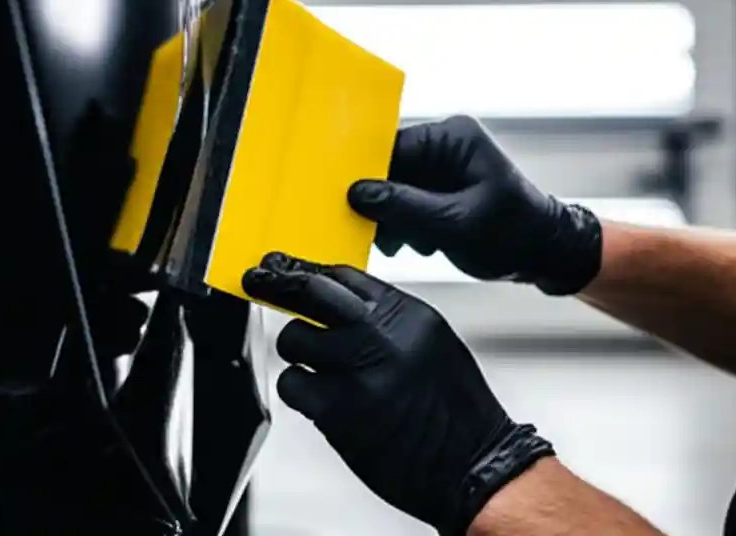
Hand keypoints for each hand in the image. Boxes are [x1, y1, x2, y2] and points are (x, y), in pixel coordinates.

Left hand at [244, 253, 553, 535]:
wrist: (475, 466)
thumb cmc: (455, 411)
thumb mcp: (430, 345)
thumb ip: (387, 321)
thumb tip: (333, 303)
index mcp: (408, 315)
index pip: (344, 276)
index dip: (308, 271)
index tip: (284, 268)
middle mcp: (382, 336)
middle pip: (311, 292)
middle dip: (280, 285)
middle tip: (260, 281)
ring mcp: (358, 371)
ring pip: (294, 338)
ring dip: (298, 354)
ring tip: (318, 371)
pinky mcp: (338, 410)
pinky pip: (293, 384)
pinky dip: (300, 392)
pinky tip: (321, 402)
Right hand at [348, 115, 602, 295]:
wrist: (547, 255)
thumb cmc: (517, 234)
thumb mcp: (455, 224)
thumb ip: (404, 207)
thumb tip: (358, 194)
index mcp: (454, 138)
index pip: (393, 147)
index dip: (368, 175)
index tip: (349, 200)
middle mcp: (446, 145)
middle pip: (391, 168)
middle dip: (382, 202)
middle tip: (378, 231)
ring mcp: (443, 166)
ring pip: (394, 187)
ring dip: (392, 217)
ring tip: (407, 242)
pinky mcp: (441, 188)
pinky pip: (406, 199)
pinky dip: (404, 222)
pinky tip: (416, 242)